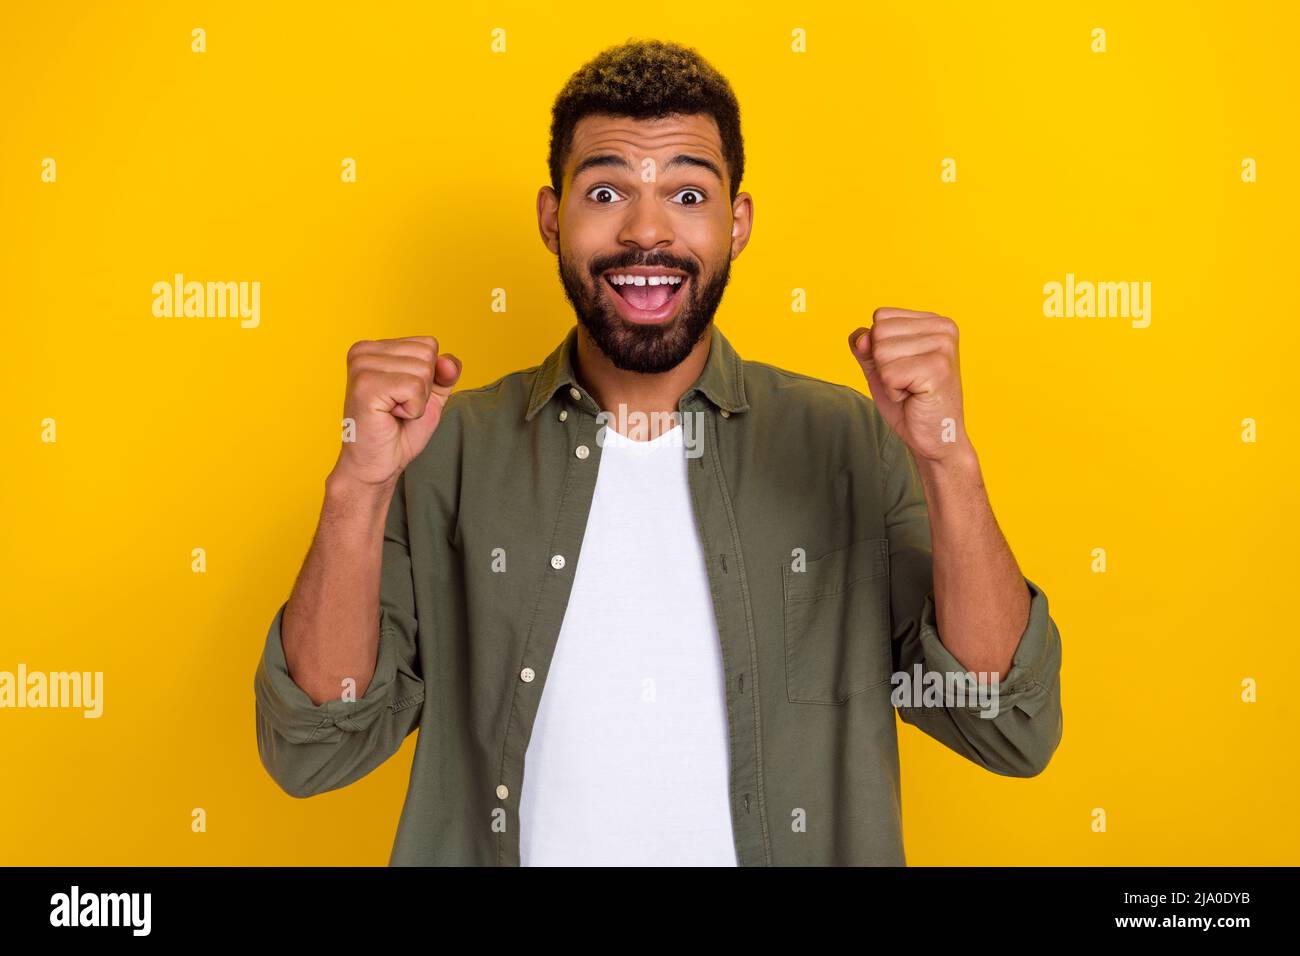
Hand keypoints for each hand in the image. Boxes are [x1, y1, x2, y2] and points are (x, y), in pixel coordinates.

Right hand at [332, 336, 461, 486]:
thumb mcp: (431, 395)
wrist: (377, 464)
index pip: (428, 344)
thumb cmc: (399, 431)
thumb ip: (445, 373)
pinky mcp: (365, 385)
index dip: (429, 377)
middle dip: (423, 389)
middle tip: (398, 407)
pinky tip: (390, 416)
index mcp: (374, 347)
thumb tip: (448, 361)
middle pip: (427, 355)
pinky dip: (412, 409)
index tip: (403, 396)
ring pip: (422, 371)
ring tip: (393, 412)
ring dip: (417, 401)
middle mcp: (363, 351)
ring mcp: (361, 366)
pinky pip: (414, 387)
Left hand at [849, 308, 970, 465]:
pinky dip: (893, 392)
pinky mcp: (938, 368)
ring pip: (881, 352)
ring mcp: (943, 346)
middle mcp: (943, 328)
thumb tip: (862, 337)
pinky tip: (914, 397)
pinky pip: (888, 374)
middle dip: (883, 364)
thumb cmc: (910, 402)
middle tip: (908, 382)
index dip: (880, 348)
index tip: (905, 368)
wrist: (934, 439)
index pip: (881, 317)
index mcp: (934, 321)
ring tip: (912, 390)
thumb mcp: (880, 367)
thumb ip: (866, 346)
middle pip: (879, 332)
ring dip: (889, 379)